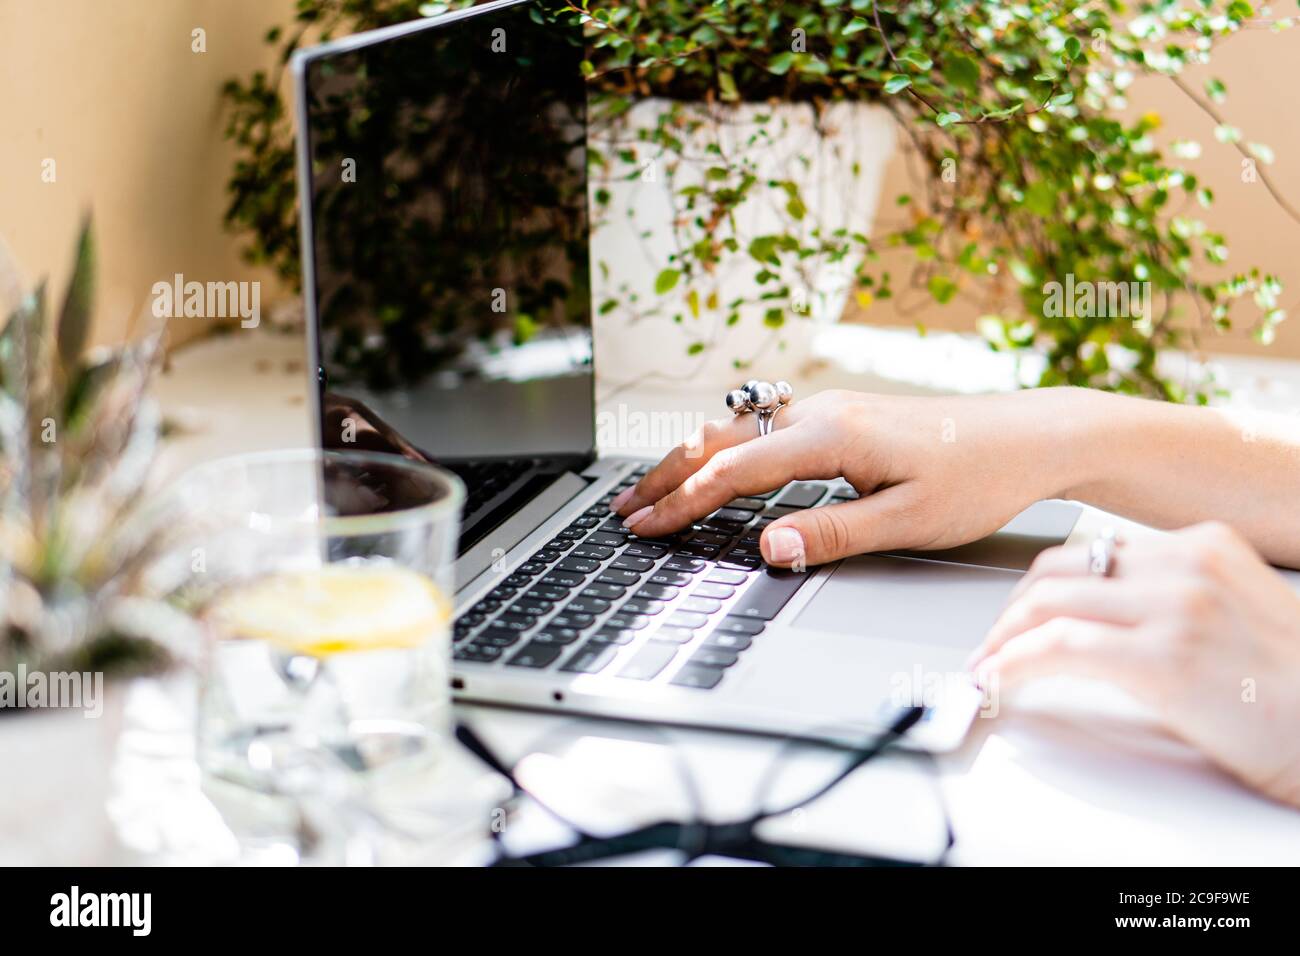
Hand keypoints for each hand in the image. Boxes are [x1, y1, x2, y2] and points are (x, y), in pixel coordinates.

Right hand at [610, 388, 1077, 566]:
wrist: (1031, 435)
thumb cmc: (981, 475)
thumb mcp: (910, 520)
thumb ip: (834, 533)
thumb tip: (768, 546)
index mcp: (833, 435)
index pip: (735, 471)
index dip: (683, 502)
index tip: (645, 527)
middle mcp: (823, 411)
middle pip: (720, 439)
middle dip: (666, 474)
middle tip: (624, 508)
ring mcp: (831, 407)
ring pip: (738, 428)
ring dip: (690, 459)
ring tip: (655, 490)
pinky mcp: (842, 415)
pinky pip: (763, 427)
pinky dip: (723, 449)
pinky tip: (716, 466)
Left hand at [968, 522, 1299, 807]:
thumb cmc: (1291, 690)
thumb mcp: (1236, 612)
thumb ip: (1173, 596)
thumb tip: (1100, 618)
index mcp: (1204, 545)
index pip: (1091, 552)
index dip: (1040, 588)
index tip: (1017, 616)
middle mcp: (1187, 564)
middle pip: (1059, 571)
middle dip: (1011, 611)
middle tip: (991, 644)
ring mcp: (1176, 608)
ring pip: (1050, 605)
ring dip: (1002, 639)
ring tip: (986, 667)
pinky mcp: (1163, 659)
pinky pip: (1059, 650)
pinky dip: (1013, 665)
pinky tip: (998, 681)